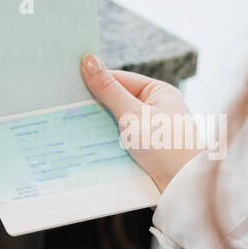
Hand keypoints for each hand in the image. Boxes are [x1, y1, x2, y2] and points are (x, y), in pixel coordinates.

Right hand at [81, 54, 203, 191]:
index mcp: (158, 92)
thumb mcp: (132, 114)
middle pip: (117, 101)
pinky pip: (119, 141)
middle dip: (95, 105)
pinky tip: (84, 143)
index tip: (68, 83)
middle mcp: (156, 109)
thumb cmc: (165, 145)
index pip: (121, 79)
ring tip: (68, 124)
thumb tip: (89, 60)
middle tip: (64, 105)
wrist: (183, 188)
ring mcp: (149, 131)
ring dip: (98, 126)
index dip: (96, 81)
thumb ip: (108, 89)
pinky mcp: (144, 151)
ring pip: (116, 122)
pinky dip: (105, 142)